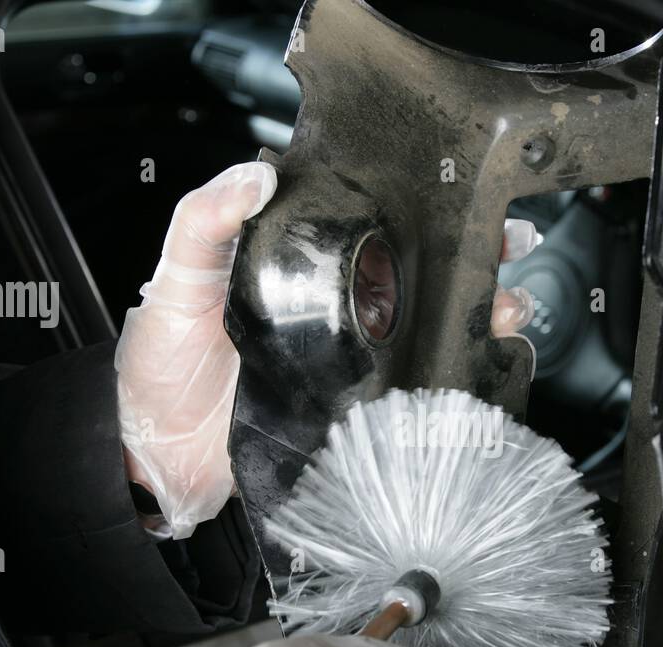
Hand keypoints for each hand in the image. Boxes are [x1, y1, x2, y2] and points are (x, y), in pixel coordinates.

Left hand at [114, 161, 539, 538]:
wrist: (155, 457)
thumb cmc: (158, 369)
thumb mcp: (174, 282)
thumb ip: (205, 223)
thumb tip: (256, 172)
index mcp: (295, 267)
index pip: (369, 226)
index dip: (418, 211)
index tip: (461, 196)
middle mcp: (329, 308)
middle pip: (415, 275)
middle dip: (470, 261)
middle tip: (508, 250)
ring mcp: (345, 358)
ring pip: (426, 327)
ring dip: (476, 313)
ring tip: (507, 308)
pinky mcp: (352, 405)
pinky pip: (410, 385)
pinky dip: (453, 372)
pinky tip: (480, 360)